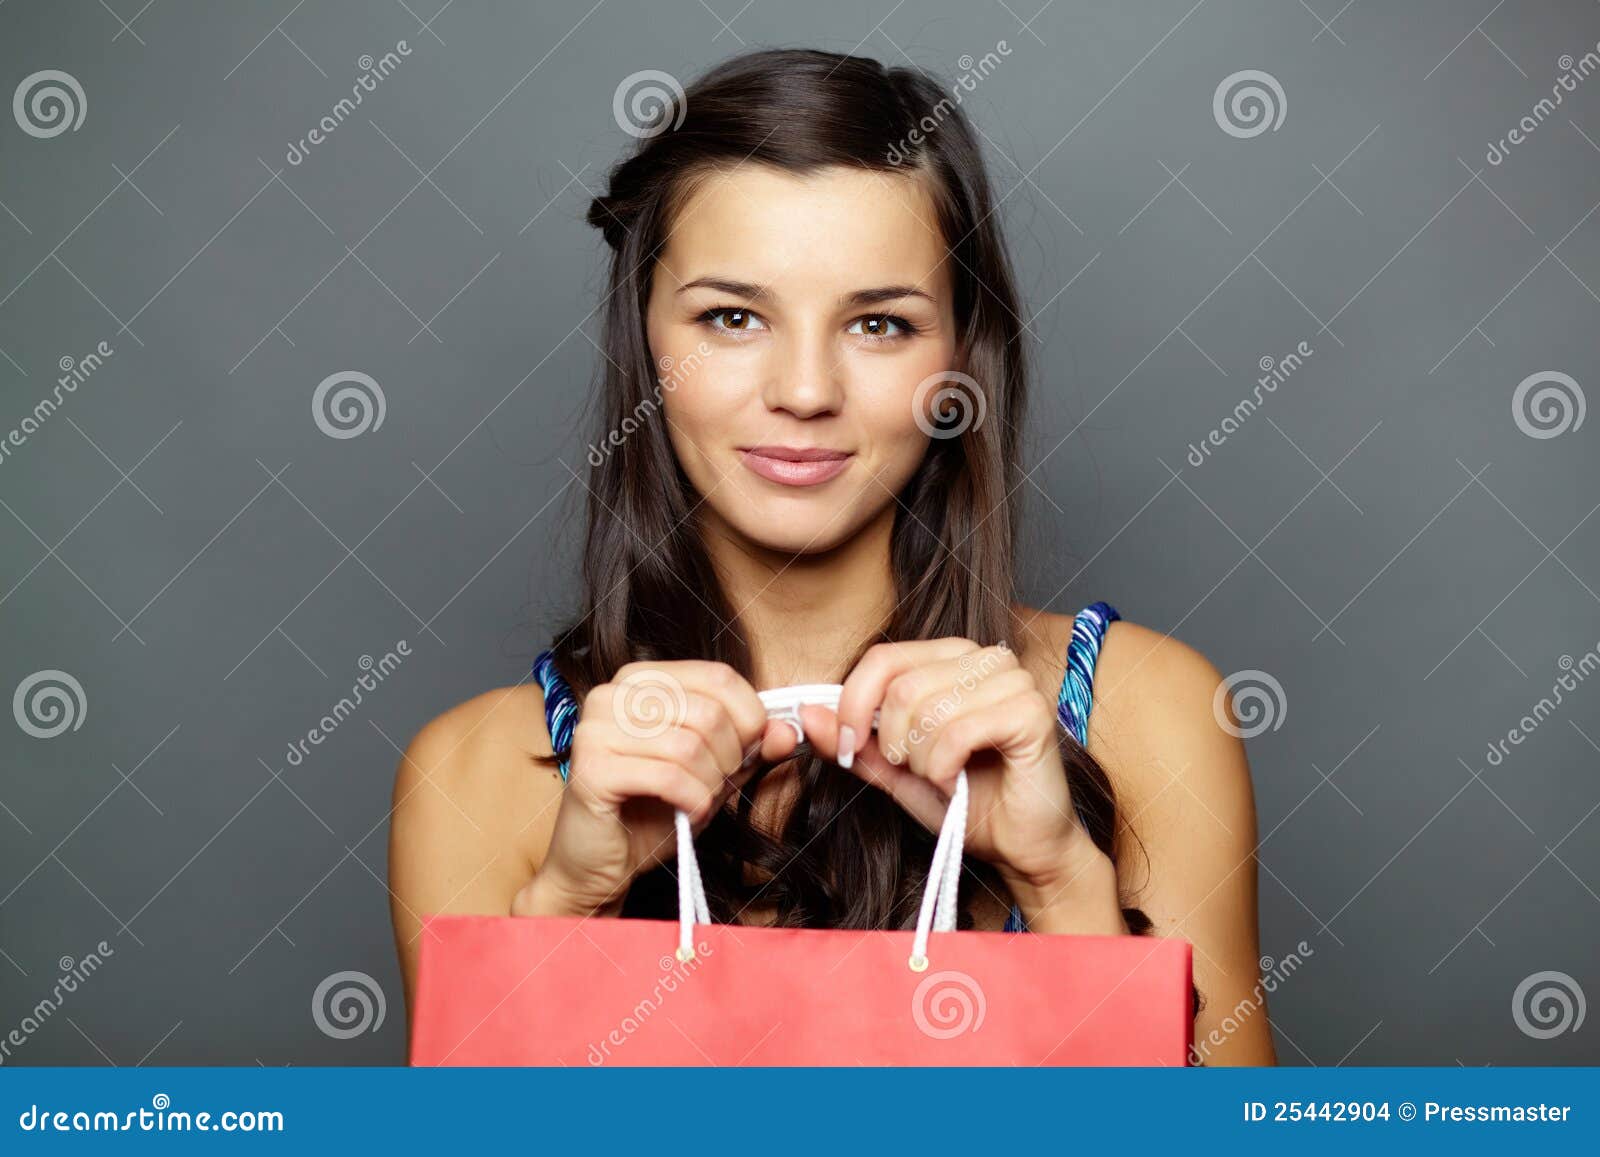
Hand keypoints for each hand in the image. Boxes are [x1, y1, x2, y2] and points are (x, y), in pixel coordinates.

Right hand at [516, 661, 797, 918]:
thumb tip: (789, 729)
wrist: (598, 863)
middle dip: (729, 759)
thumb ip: (749, 746)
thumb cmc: (650, 810)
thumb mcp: (711, 771)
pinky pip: (669, 776)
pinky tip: (686, 814)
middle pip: (709, 712)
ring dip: (710, 785)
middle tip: (716, 787)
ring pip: (691, 744)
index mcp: (642, 679)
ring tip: (699, 803)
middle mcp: (613, 693)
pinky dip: (692, 801)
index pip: (719, 677)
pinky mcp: (591, 769)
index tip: (749, 753)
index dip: (750, 718)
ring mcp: (596, 728)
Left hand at [802, 638, 1111, 908]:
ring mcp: (1014, 681)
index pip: (883, 659)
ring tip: (944, 778)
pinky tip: (959, 782)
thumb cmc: (968, 803)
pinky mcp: (1032, 712)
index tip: (850, 745)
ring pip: (927, 709)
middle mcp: (986, 658)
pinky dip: (944, 768)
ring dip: (922, 761)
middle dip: (894, 743)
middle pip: (901, 686)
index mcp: (953, 658)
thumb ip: (856, 742)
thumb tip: (806, 714)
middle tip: (915, 771)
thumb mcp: (896, 771)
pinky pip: (957, 732)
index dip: (853, 704)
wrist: (1022, 847)